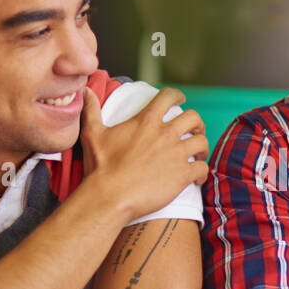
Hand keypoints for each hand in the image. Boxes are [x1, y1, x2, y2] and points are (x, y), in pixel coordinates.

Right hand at [78, 85, 208, 221]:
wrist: (110, 196)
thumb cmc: (102, 167)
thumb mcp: (93, 134)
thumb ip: (91, 111)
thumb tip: (85, 92)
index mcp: (147, 121)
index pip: (168, 97)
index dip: (177, 96)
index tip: (181, 99)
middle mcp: (166, 134)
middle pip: (193, 117)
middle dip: (196, 123)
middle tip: (194, 131)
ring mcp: (176, 154)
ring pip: (202, 142)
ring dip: (202, 148)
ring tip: (198, 155)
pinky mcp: (183, 174)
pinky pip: (203, 168)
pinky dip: (202, 172)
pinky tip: (197, 178)